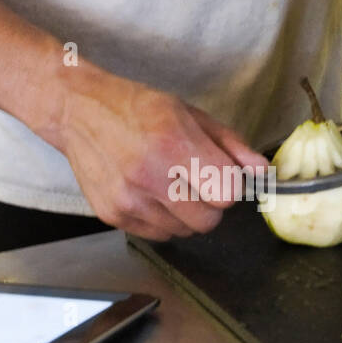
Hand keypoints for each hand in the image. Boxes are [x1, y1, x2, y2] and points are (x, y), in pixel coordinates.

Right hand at [52, 69, 267, 239]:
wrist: (78, 111)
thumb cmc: (137, 108)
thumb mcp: (190, 114)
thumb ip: (230, 145)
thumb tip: (262, 172)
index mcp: (173, 144)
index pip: (227, 193)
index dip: (229, 185)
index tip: (220, 174)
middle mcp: (149, 175)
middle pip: (209, 219)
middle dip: (211, 203)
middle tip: (195, 181)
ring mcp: (128, 199)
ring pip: (184, 231)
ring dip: (186, 214)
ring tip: (169, 184)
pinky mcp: (113, 215)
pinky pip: (158, 235)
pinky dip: (163, 220)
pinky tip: (150, 193)